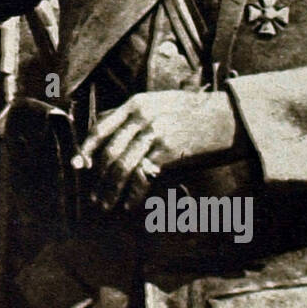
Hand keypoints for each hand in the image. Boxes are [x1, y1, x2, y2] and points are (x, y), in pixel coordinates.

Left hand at [75, 90, 242, 212]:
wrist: (228, 116)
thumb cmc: (195, 112)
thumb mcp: (161, 103)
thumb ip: (136, 115)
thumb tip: (111, 133)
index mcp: (136, 103)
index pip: (101, 127)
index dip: (87, 148)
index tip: (78, 165)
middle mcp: (141, 116)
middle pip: (109, 150)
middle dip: (99, 177)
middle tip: (93, 196)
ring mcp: (154, 133)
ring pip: (122, 165)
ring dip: (111, 189)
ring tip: (105, 204)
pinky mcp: (168, 150)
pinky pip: (142, 175)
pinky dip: (133, 193)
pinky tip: (129, 204)